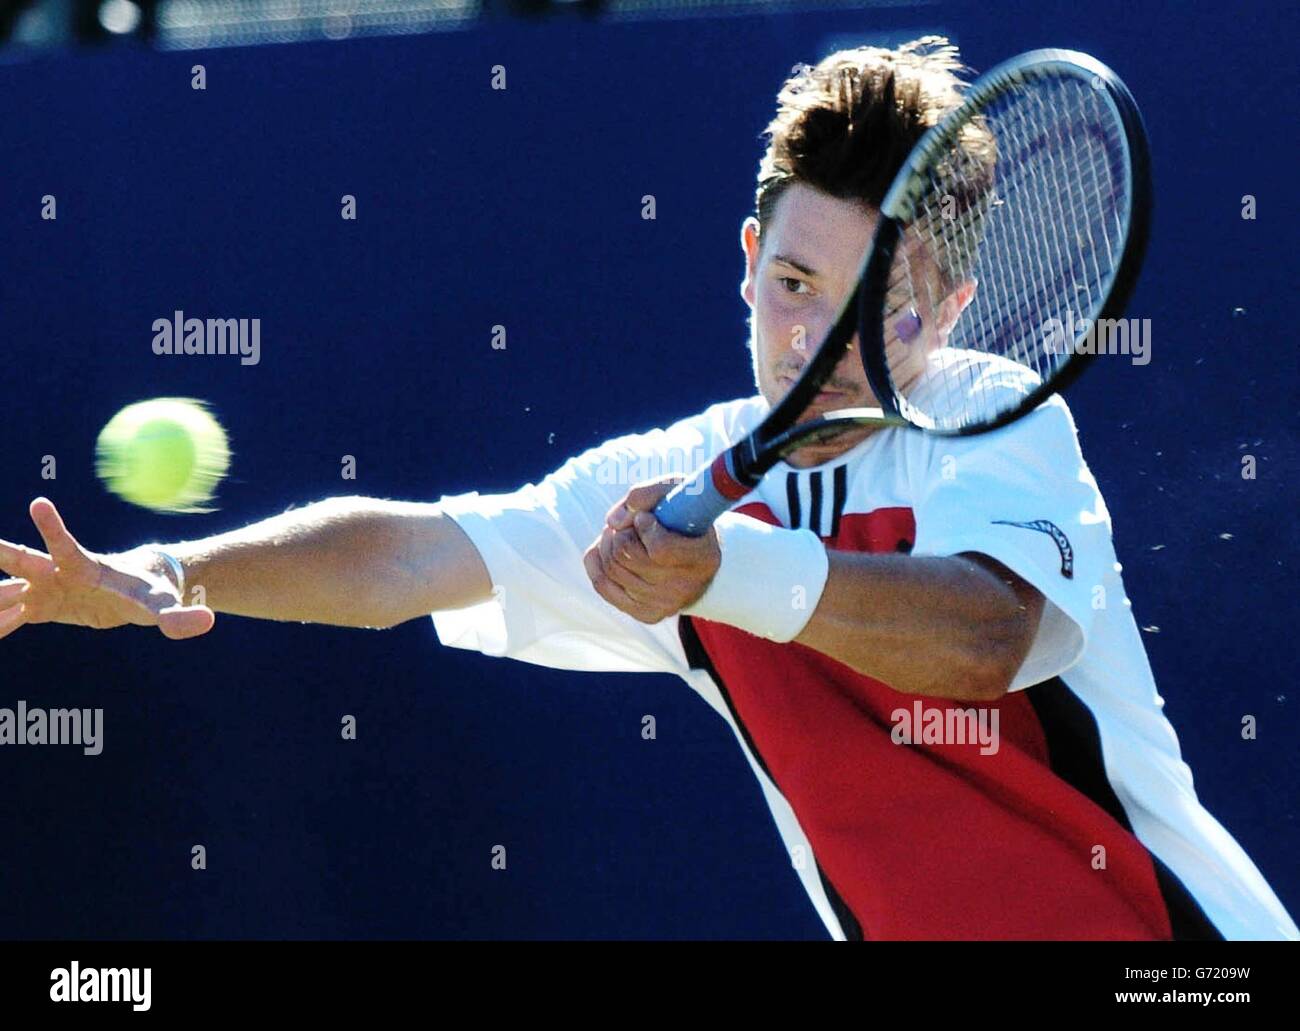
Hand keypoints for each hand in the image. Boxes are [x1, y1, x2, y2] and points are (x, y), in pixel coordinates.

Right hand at [0, 497, 214, 641]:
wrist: (137, 592)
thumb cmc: (150, 592)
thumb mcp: (164, 606)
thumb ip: (180, 616)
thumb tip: (208, 620)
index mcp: (87, 568)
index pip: (66, 547)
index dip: (53, 527)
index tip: (38, 502)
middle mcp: (60, 574)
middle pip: (23, 561)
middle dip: (2, 552)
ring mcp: (48, 590)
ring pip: (8, 590)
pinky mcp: (43, 608)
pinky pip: (10, 617)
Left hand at [582, 478, 720, 623]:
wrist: (697, 560)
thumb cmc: (685, 519)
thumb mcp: (677, 493)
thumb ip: (648, 494)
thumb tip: (613, 521)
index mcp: (702, 557)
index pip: (659, 548)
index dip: (644, 527)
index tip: (645, 518)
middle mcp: (684, 587)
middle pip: (626, 555)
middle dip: (621, 531)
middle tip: (628, 523)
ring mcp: (664, 605)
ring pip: (611, 569)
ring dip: (608, 543)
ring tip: (620, 533)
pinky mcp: (645, 614)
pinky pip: (603, 586)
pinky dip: (597, 562)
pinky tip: (605, 549)